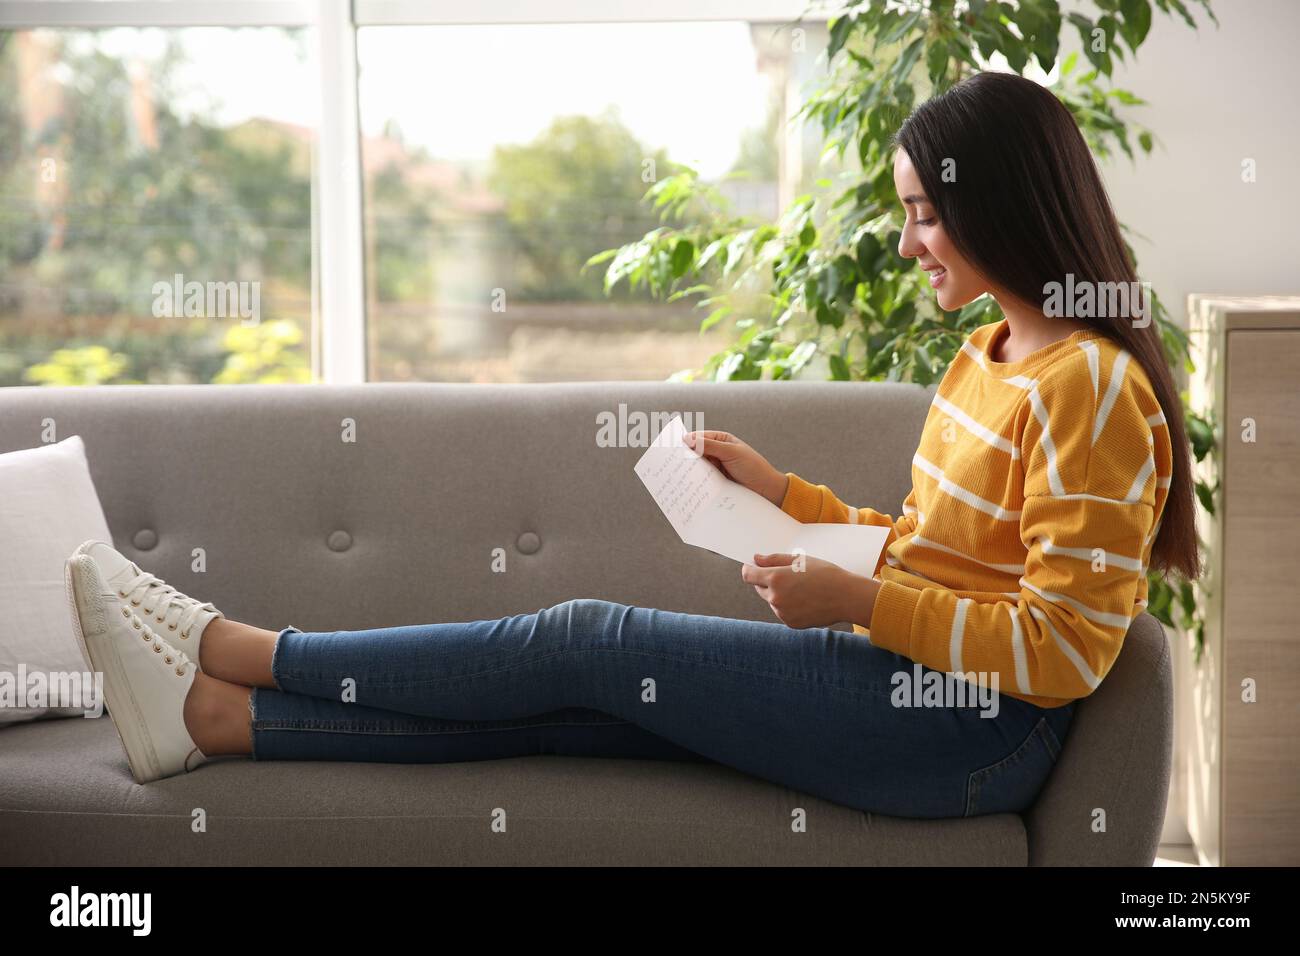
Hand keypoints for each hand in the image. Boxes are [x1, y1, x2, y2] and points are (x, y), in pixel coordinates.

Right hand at [682, 429, 787, 505]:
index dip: (686, 442)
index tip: (673, 448)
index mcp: (721, 440)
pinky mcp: (716, 482)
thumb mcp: (732, 452)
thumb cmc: (753, 467)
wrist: (767, 490)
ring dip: (689, 471)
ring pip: (697, 468)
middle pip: (695, 453)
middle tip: (670, 463)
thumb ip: (710, 446)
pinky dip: (695, 482)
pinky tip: (687, 485)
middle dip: (685, 457)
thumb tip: (687, 439)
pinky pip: (702, 480)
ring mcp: (716, 468)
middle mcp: (717, 453)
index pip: (699, 438)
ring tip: (675, 475)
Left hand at [742, 552, 870, 629]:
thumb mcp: (800, 560)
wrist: (846, 597)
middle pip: (759, 588)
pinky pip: (782, 611)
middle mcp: (775, 597)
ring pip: (772, 600)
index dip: (749, 569)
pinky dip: (788, 606)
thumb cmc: (825, 574)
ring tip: (802, 588)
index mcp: (776, 578)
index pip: (748, 575)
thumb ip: (774, 559)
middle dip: (767, 581)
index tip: (753, 566)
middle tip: (787, 575)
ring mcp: (782, 612)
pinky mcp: (790, 623)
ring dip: (779, 594)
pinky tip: (806, 600)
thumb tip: (756, 559)